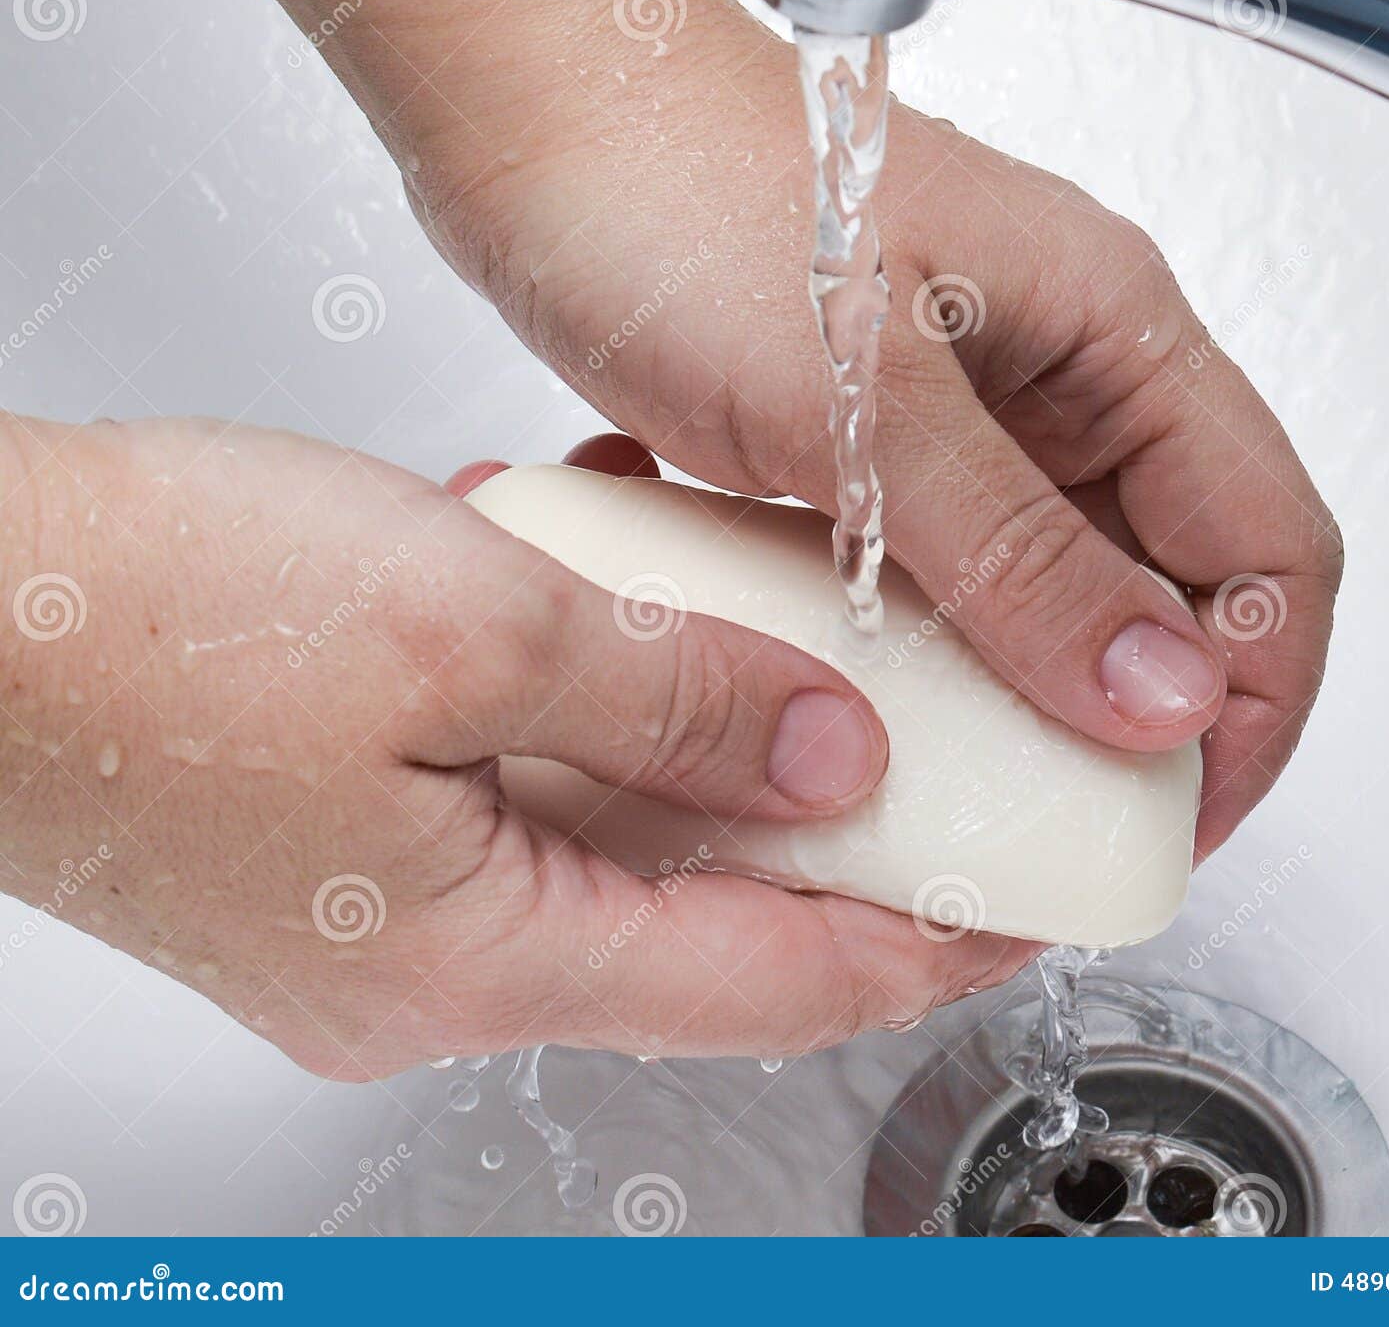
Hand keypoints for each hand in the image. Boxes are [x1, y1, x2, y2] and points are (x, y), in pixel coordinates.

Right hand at [0, 419, 1031, 1078]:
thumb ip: (675, 702)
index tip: (1026, 903)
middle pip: (702, 922)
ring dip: (715, 761)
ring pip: (615, 844)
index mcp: (477, 958)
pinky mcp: (343, 829)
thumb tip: (829, 758)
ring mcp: (381, 902)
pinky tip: (636, 616)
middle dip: (835, 844)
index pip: (772, 984)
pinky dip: (602, 714)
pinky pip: (524, 788)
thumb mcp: (474, 632)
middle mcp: (431, 963)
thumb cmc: (150, 626)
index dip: (923, 943)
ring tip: (823, 676)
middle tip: (951, 775)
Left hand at [406, 0, 1341, 859]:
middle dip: (1144, 713)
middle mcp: (1059, 366)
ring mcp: (964, 401)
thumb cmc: (680, 189)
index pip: (1267, 543)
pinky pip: (946, 564)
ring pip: (1055, 580)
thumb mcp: (863, 401)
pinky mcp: (872, 431)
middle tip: (1076, 828)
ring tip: (973, 792)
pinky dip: (929, 646)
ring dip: (1031, 691)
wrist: (534, 113)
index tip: (1184, 814)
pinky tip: (870, 700)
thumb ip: (1019, 555)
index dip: (1254, 695)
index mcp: (1112, 330)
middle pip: (1173, 573)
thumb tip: (1158, 693)